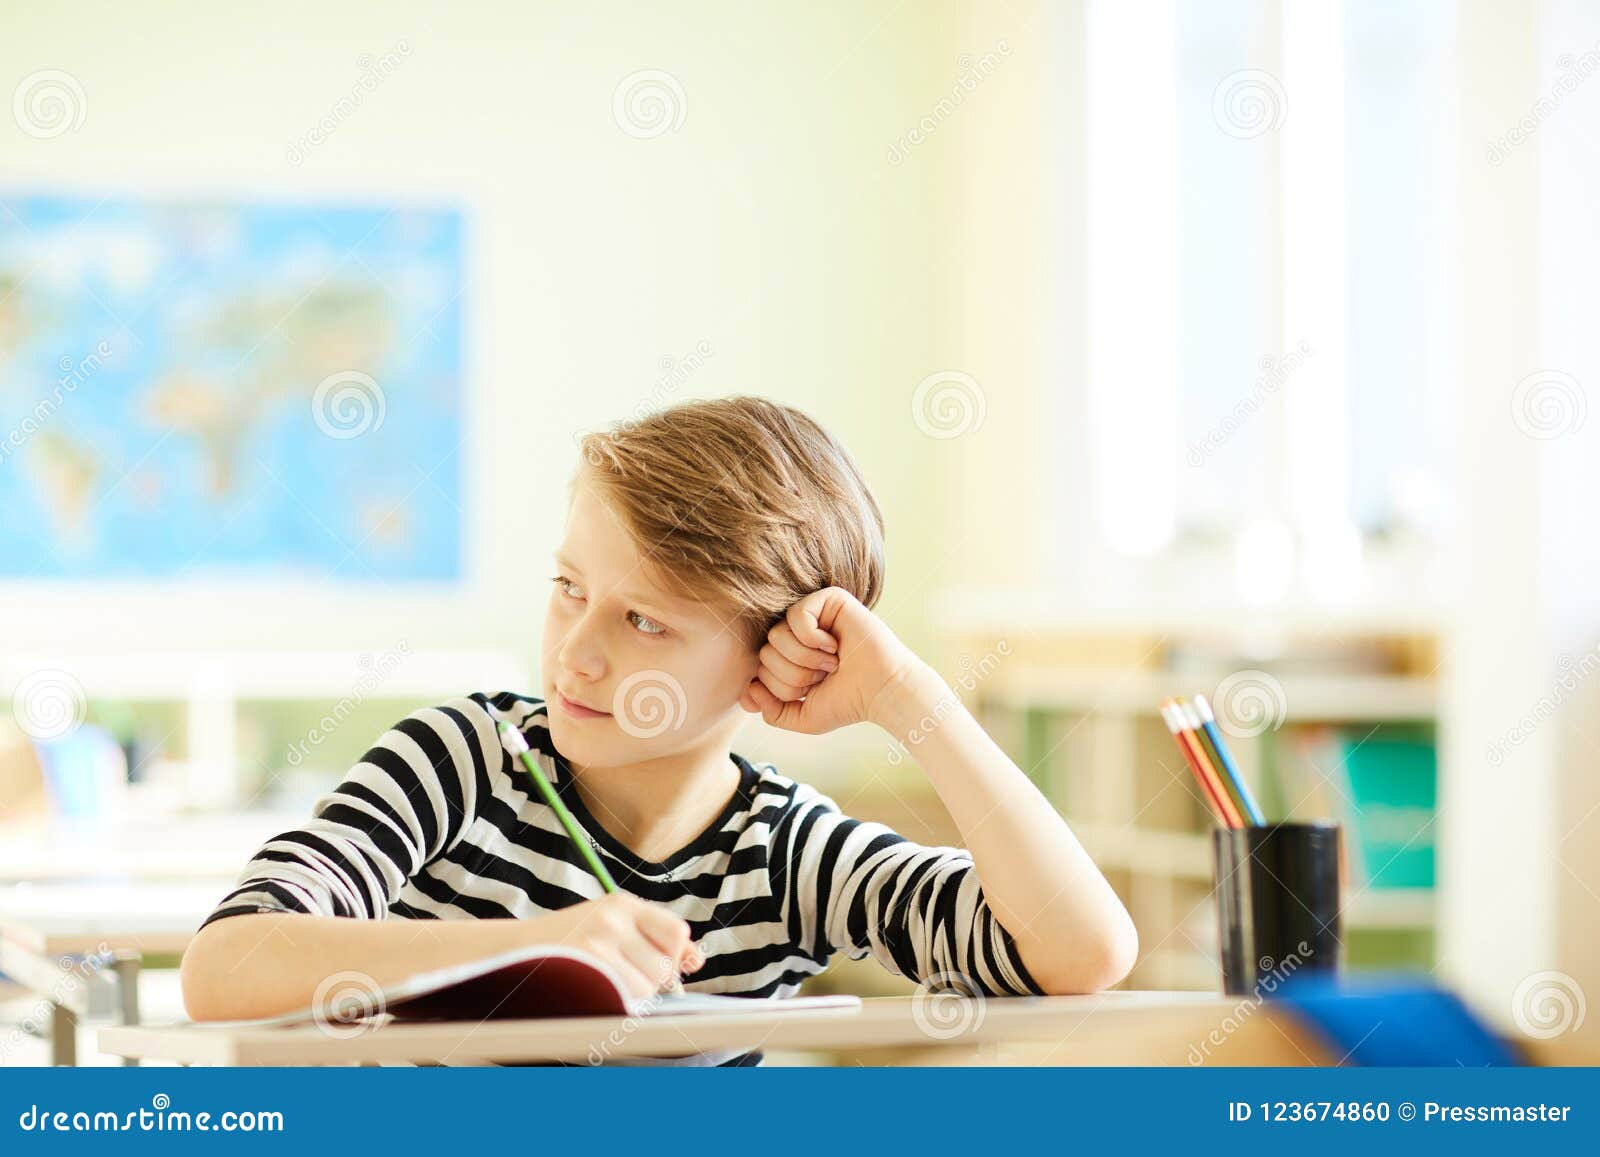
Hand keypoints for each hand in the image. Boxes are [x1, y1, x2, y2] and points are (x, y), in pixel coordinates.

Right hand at [527, 893, 703, 999]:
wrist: (509, 953)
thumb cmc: (568, 945)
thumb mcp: (611, 928)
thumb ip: (654, 939)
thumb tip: (696, 959)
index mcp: (622, 904)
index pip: (676, 931)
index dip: (674, 954)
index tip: (658, 964)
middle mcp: (612, 919)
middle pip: (665, 965)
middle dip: (652, 981)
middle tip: (620, 976)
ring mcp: (596, 944)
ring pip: (648, 987)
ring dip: (633, 995)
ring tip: (603, 982)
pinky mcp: (584, 969)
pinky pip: (625, 998)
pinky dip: (618, 1004)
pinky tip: (597, 993)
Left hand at [738, 586, 919, 734]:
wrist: (882, 691)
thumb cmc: (847, 703)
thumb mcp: (801, 717)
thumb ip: (770, 711)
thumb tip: (749, 689)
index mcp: (790, 657)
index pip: (759, 668)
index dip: (780, 688)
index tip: (811, 691)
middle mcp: (799, 634)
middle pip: (766, 652)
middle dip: (793, 675)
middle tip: (824, 676)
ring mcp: (813, 615)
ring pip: (777, 635)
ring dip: (804, 658)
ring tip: (831, 662)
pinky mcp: (829, 600)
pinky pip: (797, 615)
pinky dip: (813, 638)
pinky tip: (834, 645)